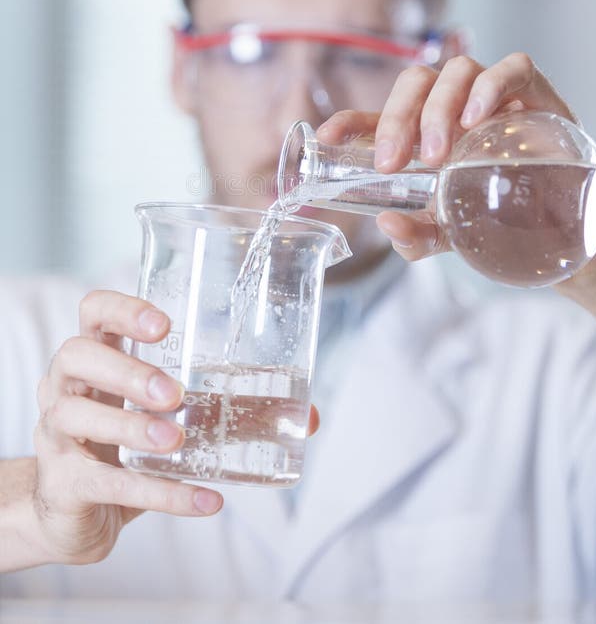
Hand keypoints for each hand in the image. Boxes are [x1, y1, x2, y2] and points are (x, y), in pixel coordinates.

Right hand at [32, 290, 319, 564]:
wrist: (78, 516)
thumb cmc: (126, 447)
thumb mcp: (168, 418)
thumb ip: (234, 410)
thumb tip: (308, 416)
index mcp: (95, 357)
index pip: (93, 311)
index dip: (123, 310)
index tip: (166, 326)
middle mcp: (64, 386)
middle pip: (76, 355)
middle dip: (127, 370)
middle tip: (175, 392)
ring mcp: (56, 435)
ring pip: (77, 414)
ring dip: (132, 426)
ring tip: (177, 438)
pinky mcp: (62, 485)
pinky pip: (106, 484)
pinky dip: (161, 493)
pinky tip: (204, 500)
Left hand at [317, 52, 577, 261]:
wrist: (559, 219)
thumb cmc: (496, 211)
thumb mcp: (449, 231)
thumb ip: (418, 235)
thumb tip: (388, 226)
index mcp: (422, 134)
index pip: (378, 115)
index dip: (350, 121)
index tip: (327, 137)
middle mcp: (451, 106)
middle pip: (414, 83)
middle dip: (396, 120)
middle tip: (393, 163)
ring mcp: (490, 94)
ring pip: (455, 70)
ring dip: (438, 109)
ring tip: (437, 156)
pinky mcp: (531, 89)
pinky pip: (510, 67)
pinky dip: (490, 88)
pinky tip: (477, 121)